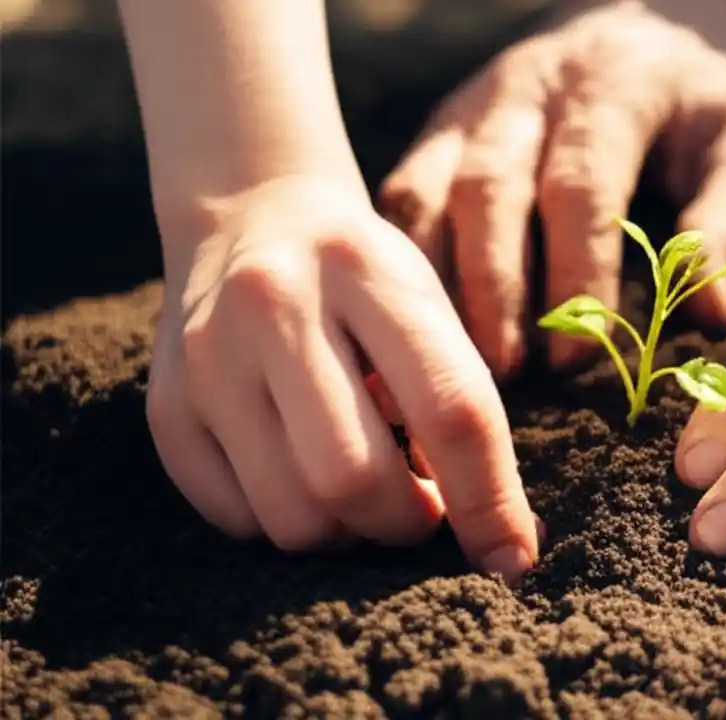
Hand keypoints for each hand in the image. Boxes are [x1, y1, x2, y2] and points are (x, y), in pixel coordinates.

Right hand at [145, 176, 537, 579]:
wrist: (253, 217)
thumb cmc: (367, 282)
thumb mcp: (426, 307)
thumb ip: (462, 407)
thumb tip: (501, 538)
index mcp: (367, 271)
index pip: (448, 407)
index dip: (489, 499)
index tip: (512, 556)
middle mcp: (273, 306)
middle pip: (352, 477)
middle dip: (404, 523)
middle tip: (421, 507)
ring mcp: (207, 358)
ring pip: (292, 516)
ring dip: (347, 533)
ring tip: (364, 491)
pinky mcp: (166, 406)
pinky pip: (237, 521)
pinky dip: (289, 524)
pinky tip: (305, 478)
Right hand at [380, 0, 725, 376]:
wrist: (631, 26)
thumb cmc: (689, 106)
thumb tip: (708, 314)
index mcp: (609, 88)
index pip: (582, 184)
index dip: (576, 272)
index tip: (578, 353)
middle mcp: (526, 90)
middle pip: (488, 188)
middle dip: (493, 288)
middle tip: (506, 370)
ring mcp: (470, 109)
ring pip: (426, 193)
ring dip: (437, 284)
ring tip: (454, 362)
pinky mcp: (437, 132)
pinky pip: (399, 197)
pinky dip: (401, 265)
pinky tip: (417, 327)